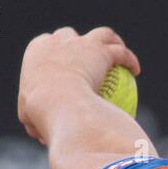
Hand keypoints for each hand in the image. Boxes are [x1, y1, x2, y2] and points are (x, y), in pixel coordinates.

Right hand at [17, 26, 141, 145]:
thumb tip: (41, 134)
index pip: (44, 45)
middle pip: (68, 35)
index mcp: (36, 51)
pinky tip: (135, 70)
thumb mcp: (32, 119)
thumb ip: (36, 120)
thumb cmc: (42, 112)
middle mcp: (58, 41)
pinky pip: (120, 53)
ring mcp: (80, 42)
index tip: (60, 65)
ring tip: (117, 51)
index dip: (53, 52)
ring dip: (109, 40)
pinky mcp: (100, 49)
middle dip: (75, 41)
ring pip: (100, 34)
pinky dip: (129, 59)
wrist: (57, 101)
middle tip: (86, 57)